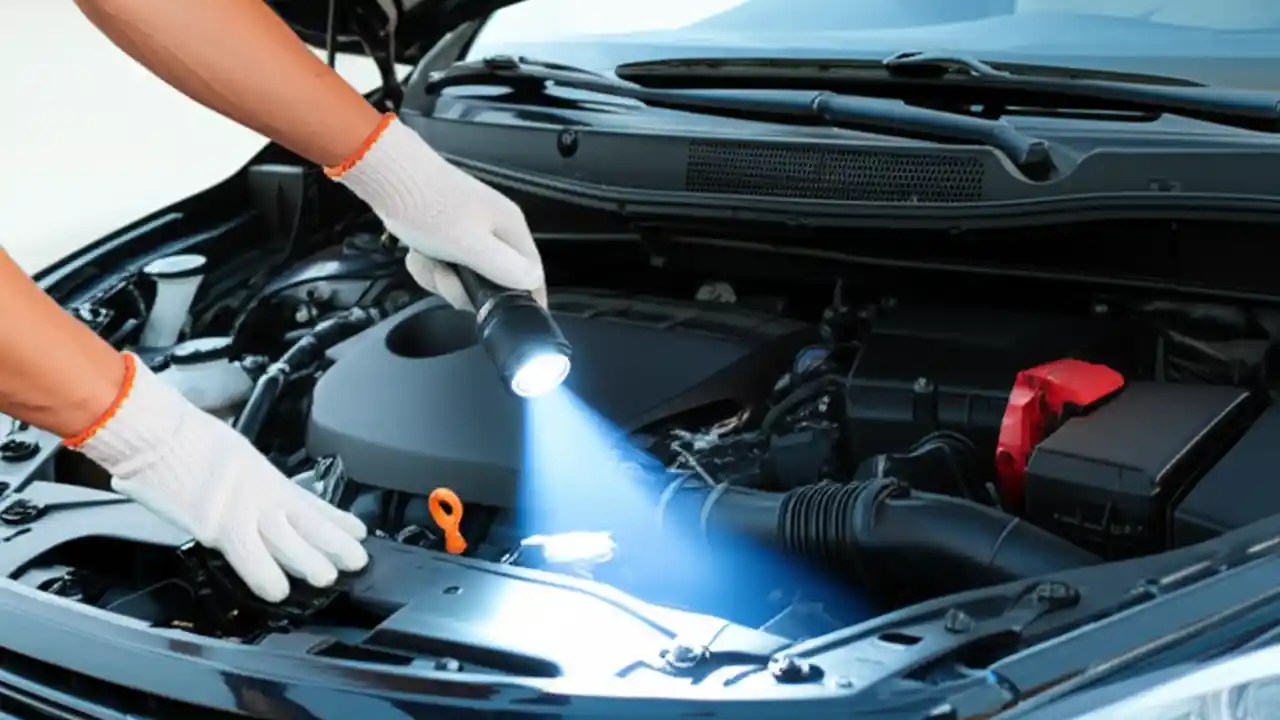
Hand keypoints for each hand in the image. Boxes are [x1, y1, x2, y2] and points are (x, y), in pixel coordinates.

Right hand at [73, 354, 367, 601]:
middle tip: (358, 558)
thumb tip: (240, 491)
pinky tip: (279, 590)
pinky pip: (247, 555)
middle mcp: (259, 491)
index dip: (334, 518)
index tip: (357, 530)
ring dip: (309, 560)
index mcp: (261, 473)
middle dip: (334, 542)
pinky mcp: (216, 525)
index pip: (307, 500)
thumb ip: (239, 477)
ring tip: (330, 577)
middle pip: (306, 520)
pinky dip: (263, 574)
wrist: (154, 432)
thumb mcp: (225, 451)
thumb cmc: (179, 436)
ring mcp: (240, 509)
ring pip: (286, 540)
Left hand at [332, 117, 545, 308]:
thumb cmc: (430, 208)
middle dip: (464, 287)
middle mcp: (495, 227)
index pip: (533, 272)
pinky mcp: (446, 230)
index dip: (525, 298)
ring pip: (464, 273)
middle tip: (444, 277)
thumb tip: (534, 281)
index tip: (506, 319)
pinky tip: (416, 252)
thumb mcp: (471, 245)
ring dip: (440, 275)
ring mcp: (469, 228)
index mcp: (510, 227)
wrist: (387, 175)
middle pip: (493, 279)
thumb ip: (505, 268)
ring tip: (425, 259)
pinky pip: (445, 261)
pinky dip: (429, 262)